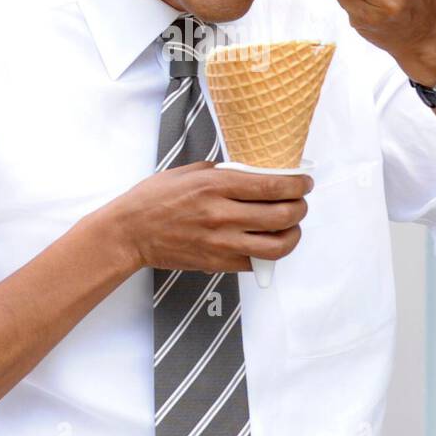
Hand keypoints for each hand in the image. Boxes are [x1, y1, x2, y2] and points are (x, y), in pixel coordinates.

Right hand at [112, 161, 313, 274]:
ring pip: (277, 245)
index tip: (304, 182)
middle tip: (300, 202)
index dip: (297, 185)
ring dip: (293, 235)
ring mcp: (221, 242)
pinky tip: (267, 241)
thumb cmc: (154, 199)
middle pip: (282, 215)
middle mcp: (222, 215)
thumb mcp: (189, 172)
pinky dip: (269, 252)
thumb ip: (223, 172)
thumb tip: (253, 174)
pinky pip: (256, 261)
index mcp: (215, 186)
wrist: (130, 233)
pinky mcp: (218, 263)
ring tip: (291, 226)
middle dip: (300, 208)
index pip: (272, 187)